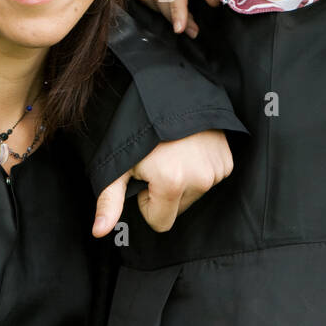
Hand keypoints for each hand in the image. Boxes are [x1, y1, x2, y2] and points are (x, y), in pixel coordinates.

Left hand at [93, 129, 233, 236]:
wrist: (168, 93)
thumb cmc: (138, 131)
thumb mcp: (119, 166)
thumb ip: (109, 201)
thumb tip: (99, 233)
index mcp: (172, 183)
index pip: (160, 223)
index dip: (147, 203)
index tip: (144, 179)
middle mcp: (200, 179)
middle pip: (177, 209)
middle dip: (165, 193)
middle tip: (158, 162)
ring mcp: (217, 169)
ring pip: (194, 194)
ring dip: (183, 180)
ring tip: (173, 153)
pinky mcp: (227, 160)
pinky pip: (209, 180)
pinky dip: (199, 169)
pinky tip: (189, 150)